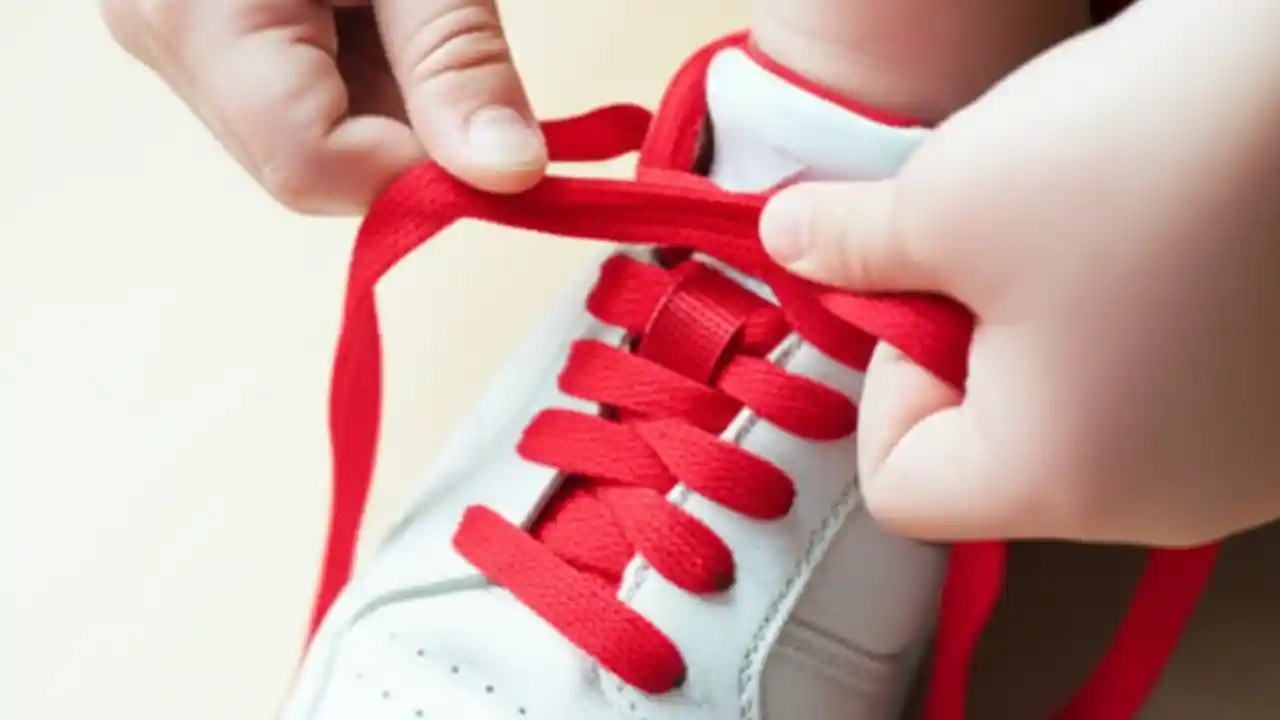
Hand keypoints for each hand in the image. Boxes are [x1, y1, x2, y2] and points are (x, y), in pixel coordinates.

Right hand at [101, 0, 546, 212]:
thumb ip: (459, 59)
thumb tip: (514, 173)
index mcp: (198, 13)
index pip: (311, 166)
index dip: (419, 179)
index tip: (506, 157)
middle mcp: (160, 35)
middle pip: (302, 162)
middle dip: (408, 141)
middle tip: (472, 77)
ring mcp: (169, 31)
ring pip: (300, 136)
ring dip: (388, 107)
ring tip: (416, 16)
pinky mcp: (194, 24)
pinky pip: (288, 92)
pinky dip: (359, 74)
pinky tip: (381, 16)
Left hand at [760, 0, 1279, 546]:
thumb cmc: (1129, 147)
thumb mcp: (942, 200)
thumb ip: (842, 248)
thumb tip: (787, 243)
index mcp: (1063, 486)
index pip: (902, 490)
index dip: (887, 388)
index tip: (928, 292)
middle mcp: (1163, 508)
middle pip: (993, 462)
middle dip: (967, 360)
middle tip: (998, 257)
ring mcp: (1240, 469)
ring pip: (1079, 427)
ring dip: (1048, 343)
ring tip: (1088, 243)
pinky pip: (1163, 403)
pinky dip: (1133, 340)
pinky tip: (1163, 251)